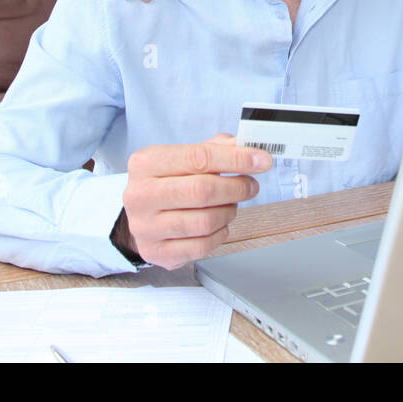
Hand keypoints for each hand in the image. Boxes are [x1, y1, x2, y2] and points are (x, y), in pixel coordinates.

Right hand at [119, 133, 273, 269]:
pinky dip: (220, 233)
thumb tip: (247, 149)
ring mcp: (146, 228)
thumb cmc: (166, 183)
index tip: (261, 160)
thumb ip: (215, 150)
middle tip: (250, 185)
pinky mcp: (158, 252)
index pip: (199, 158)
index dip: (236, 159)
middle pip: (202, 190)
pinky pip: (203, 245)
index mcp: (146, 164)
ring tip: (231, 204)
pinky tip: (219, 224)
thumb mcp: (182, 158)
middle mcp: (141, 195)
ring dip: (229, 211)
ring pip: (205, 221)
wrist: (141, 215)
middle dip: (236, 187)